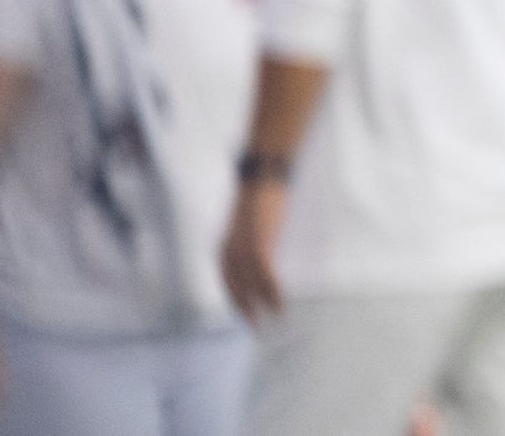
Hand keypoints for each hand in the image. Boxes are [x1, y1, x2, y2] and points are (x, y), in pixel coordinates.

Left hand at [221, 181, 286, 319]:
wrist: (263, 177)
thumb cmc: (258, 194)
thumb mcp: (246, 221)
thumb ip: (246, 237)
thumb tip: (258, 249)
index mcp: (224, 247)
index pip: (228, 282)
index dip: (237, 300)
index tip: (246, 314)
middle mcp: (229, 252)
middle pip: (236, 289)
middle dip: (246, 310)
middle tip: (257, 328)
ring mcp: (244, 250)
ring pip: (251, 287)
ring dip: (262, 305)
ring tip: (272, 320)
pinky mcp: (261, 245)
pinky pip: (266, 277)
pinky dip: (272, 292)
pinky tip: (280, 304)